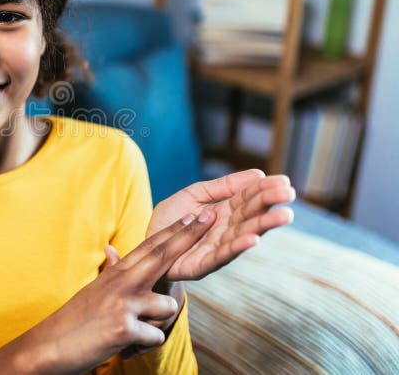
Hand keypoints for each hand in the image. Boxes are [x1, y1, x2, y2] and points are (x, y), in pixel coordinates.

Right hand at [0, 211, 216, 374]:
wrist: (49, 346)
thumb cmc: (75, 320)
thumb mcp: (94, 290)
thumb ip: (111, 272)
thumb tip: (112, 251)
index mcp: (116, 273)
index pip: (150, 247)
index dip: (173, 231)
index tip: (193, 215)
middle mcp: (121, 283)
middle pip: (162, 256)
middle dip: (188, 236)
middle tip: (209, 218)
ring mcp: (123, 304)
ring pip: (168, 307)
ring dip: (159, 323)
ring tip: (136, 329)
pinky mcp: (124, 329)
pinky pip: (155, 337)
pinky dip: (145, 345)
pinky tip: (127, 344)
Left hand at [146, 169, 295, 281]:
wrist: (148, 247)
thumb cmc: (172, 220)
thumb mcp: (195, 194)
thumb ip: (222, 186)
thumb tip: (257, 174)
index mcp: (224, 211)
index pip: (247, 198)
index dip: (264, 190)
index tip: (284, 181)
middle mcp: (225, 230)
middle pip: (249, 215)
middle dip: (269, 204)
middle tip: (289, 193)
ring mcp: (216, 248)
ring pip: (242, 235)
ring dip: (263, 226)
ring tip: (283, 215)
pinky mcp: (203, 264)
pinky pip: (222, 255)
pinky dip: (237, 247)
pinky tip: (253, 239)